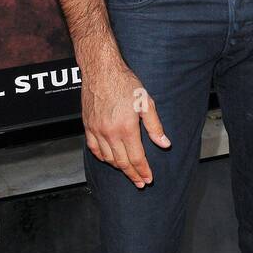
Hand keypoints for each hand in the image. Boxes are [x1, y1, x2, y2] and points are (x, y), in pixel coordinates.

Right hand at [82, 56, 170, 186]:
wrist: (101, 70)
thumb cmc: (124, 82)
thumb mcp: (146, 102)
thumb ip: (155, 126)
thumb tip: (164, 144)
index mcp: (126, 128)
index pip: (136, 158)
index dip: (143, 171)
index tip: (148, 179)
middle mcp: (109, 132)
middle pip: (122, 162)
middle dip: (133, 174)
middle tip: (140, 182)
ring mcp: (97, 130)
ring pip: (108, 158)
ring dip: (119, 168)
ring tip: (128, 172)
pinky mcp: (88, 126)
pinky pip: (93, 148)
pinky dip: (102, 157)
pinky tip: (109, 159)